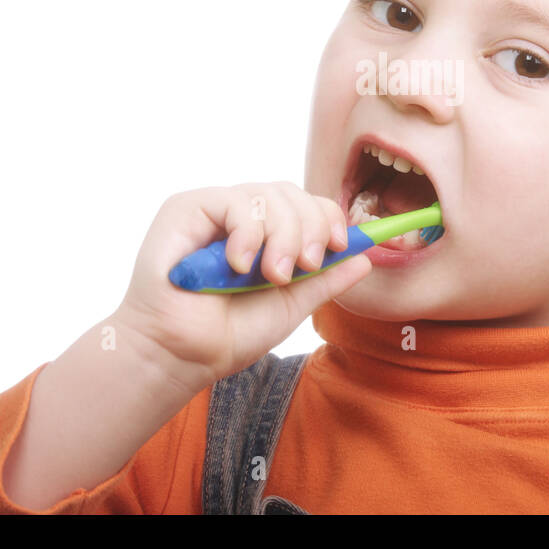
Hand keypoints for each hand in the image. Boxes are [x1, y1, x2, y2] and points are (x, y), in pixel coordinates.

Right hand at [115, 182, 370, 388]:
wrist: (182, 354)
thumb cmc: (227, 334)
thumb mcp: (290, 306)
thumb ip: (324, 280)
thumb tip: (366, 259)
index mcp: (268, 235)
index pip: (308, 205)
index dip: (330, 218)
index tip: (340, 246)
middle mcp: (242, 216)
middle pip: (293, 194)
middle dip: (310, 228)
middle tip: (304, 267)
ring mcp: (215, 210)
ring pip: (268, 194)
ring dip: (282, 235)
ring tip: (272, 274)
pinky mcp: (187, 208)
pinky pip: (234, 201)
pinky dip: (248, 233)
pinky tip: (240, 264)